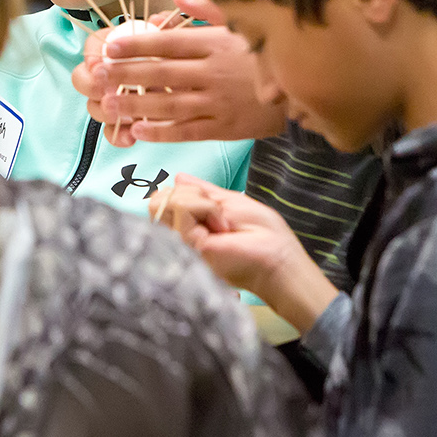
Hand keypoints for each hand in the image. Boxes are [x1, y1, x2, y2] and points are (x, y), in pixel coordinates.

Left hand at [73, 0, 285, 145]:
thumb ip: (209, 9)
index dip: (137, 45)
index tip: (110, 47)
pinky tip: (138, 131)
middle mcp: (212, 72)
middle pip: (162, 74)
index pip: (168, 43)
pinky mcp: (224, 127)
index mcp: (214, 44)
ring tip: (109, 104)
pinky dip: (162, 133)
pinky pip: (188, 130)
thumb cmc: (263, 55)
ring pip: (169, 105)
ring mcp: (218, 101)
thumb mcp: (242, 24)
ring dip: (136, 106)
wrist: (300, 92)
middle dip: (126, 75)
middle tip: (99, 76)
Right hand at [153, 174, 337, 331]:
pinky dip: (204, 207)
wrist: (278, 259)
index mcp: (192, 223)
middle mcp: (182, 233)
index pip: (165, 198)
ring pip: (162, 203)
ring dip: (196, 201)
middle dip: (187, 194)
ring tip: (221, 222)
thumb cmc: (264, 233)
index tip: (214, 204)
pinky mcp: (188, 246)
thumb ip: (203, 191)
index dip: (184, 192)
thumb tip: (178, 176)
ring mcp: (182, 242)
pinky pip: (181, 209)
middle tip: (217, 212)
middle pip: (157, 200)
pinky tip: (222, 226)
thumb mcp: (230, 202)